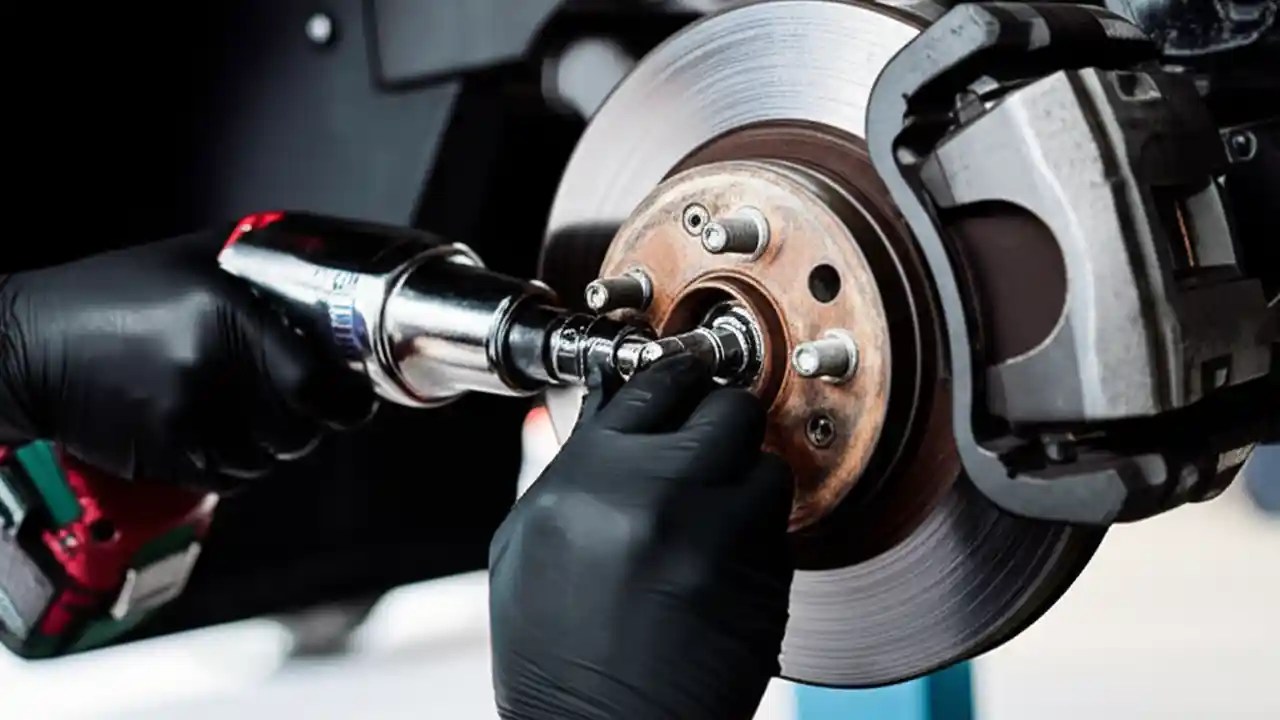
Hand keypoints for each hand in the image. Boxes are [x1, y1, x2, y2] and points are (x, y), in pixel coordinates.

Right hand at [0, 228, 375, 490]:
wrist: (28, 345)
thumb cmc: (111, 296)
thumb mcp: (194, 260)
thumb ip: (263, 269)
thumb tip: (331, 280)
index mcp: (229, 316)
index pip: (319, 385)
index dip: (348, 401)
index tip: (355, 399)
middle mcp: (213, 369)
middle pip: (301, 430)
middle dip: (309, 422)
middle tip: (297, 402)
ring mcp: (187, 418)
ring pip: (268, 459)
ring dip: (269, 444)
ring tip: (242, 409)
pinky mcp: (164, 455)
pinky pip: (229, 478)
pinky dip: (232, 462)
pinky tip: (211, 429)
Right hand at [489, 355, 793, 719]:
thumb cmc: (555, 652)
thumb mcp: (529, 544)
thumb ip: (572, 462)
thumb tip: (609, 402)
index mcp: (588, 481)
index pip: (655, 384)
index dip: (679, 373)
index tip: (690, 372)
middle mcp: (658, 497)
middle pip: (728, 408)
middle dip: (721, 421)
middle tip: (709, 444)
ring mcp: (719, 538)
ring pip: (767, 464)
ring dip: (747, 481)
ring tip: (713, 518)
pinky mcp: (764, 580)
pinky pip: (779, 526)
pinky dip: (758, 534)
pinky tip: (720, 563)